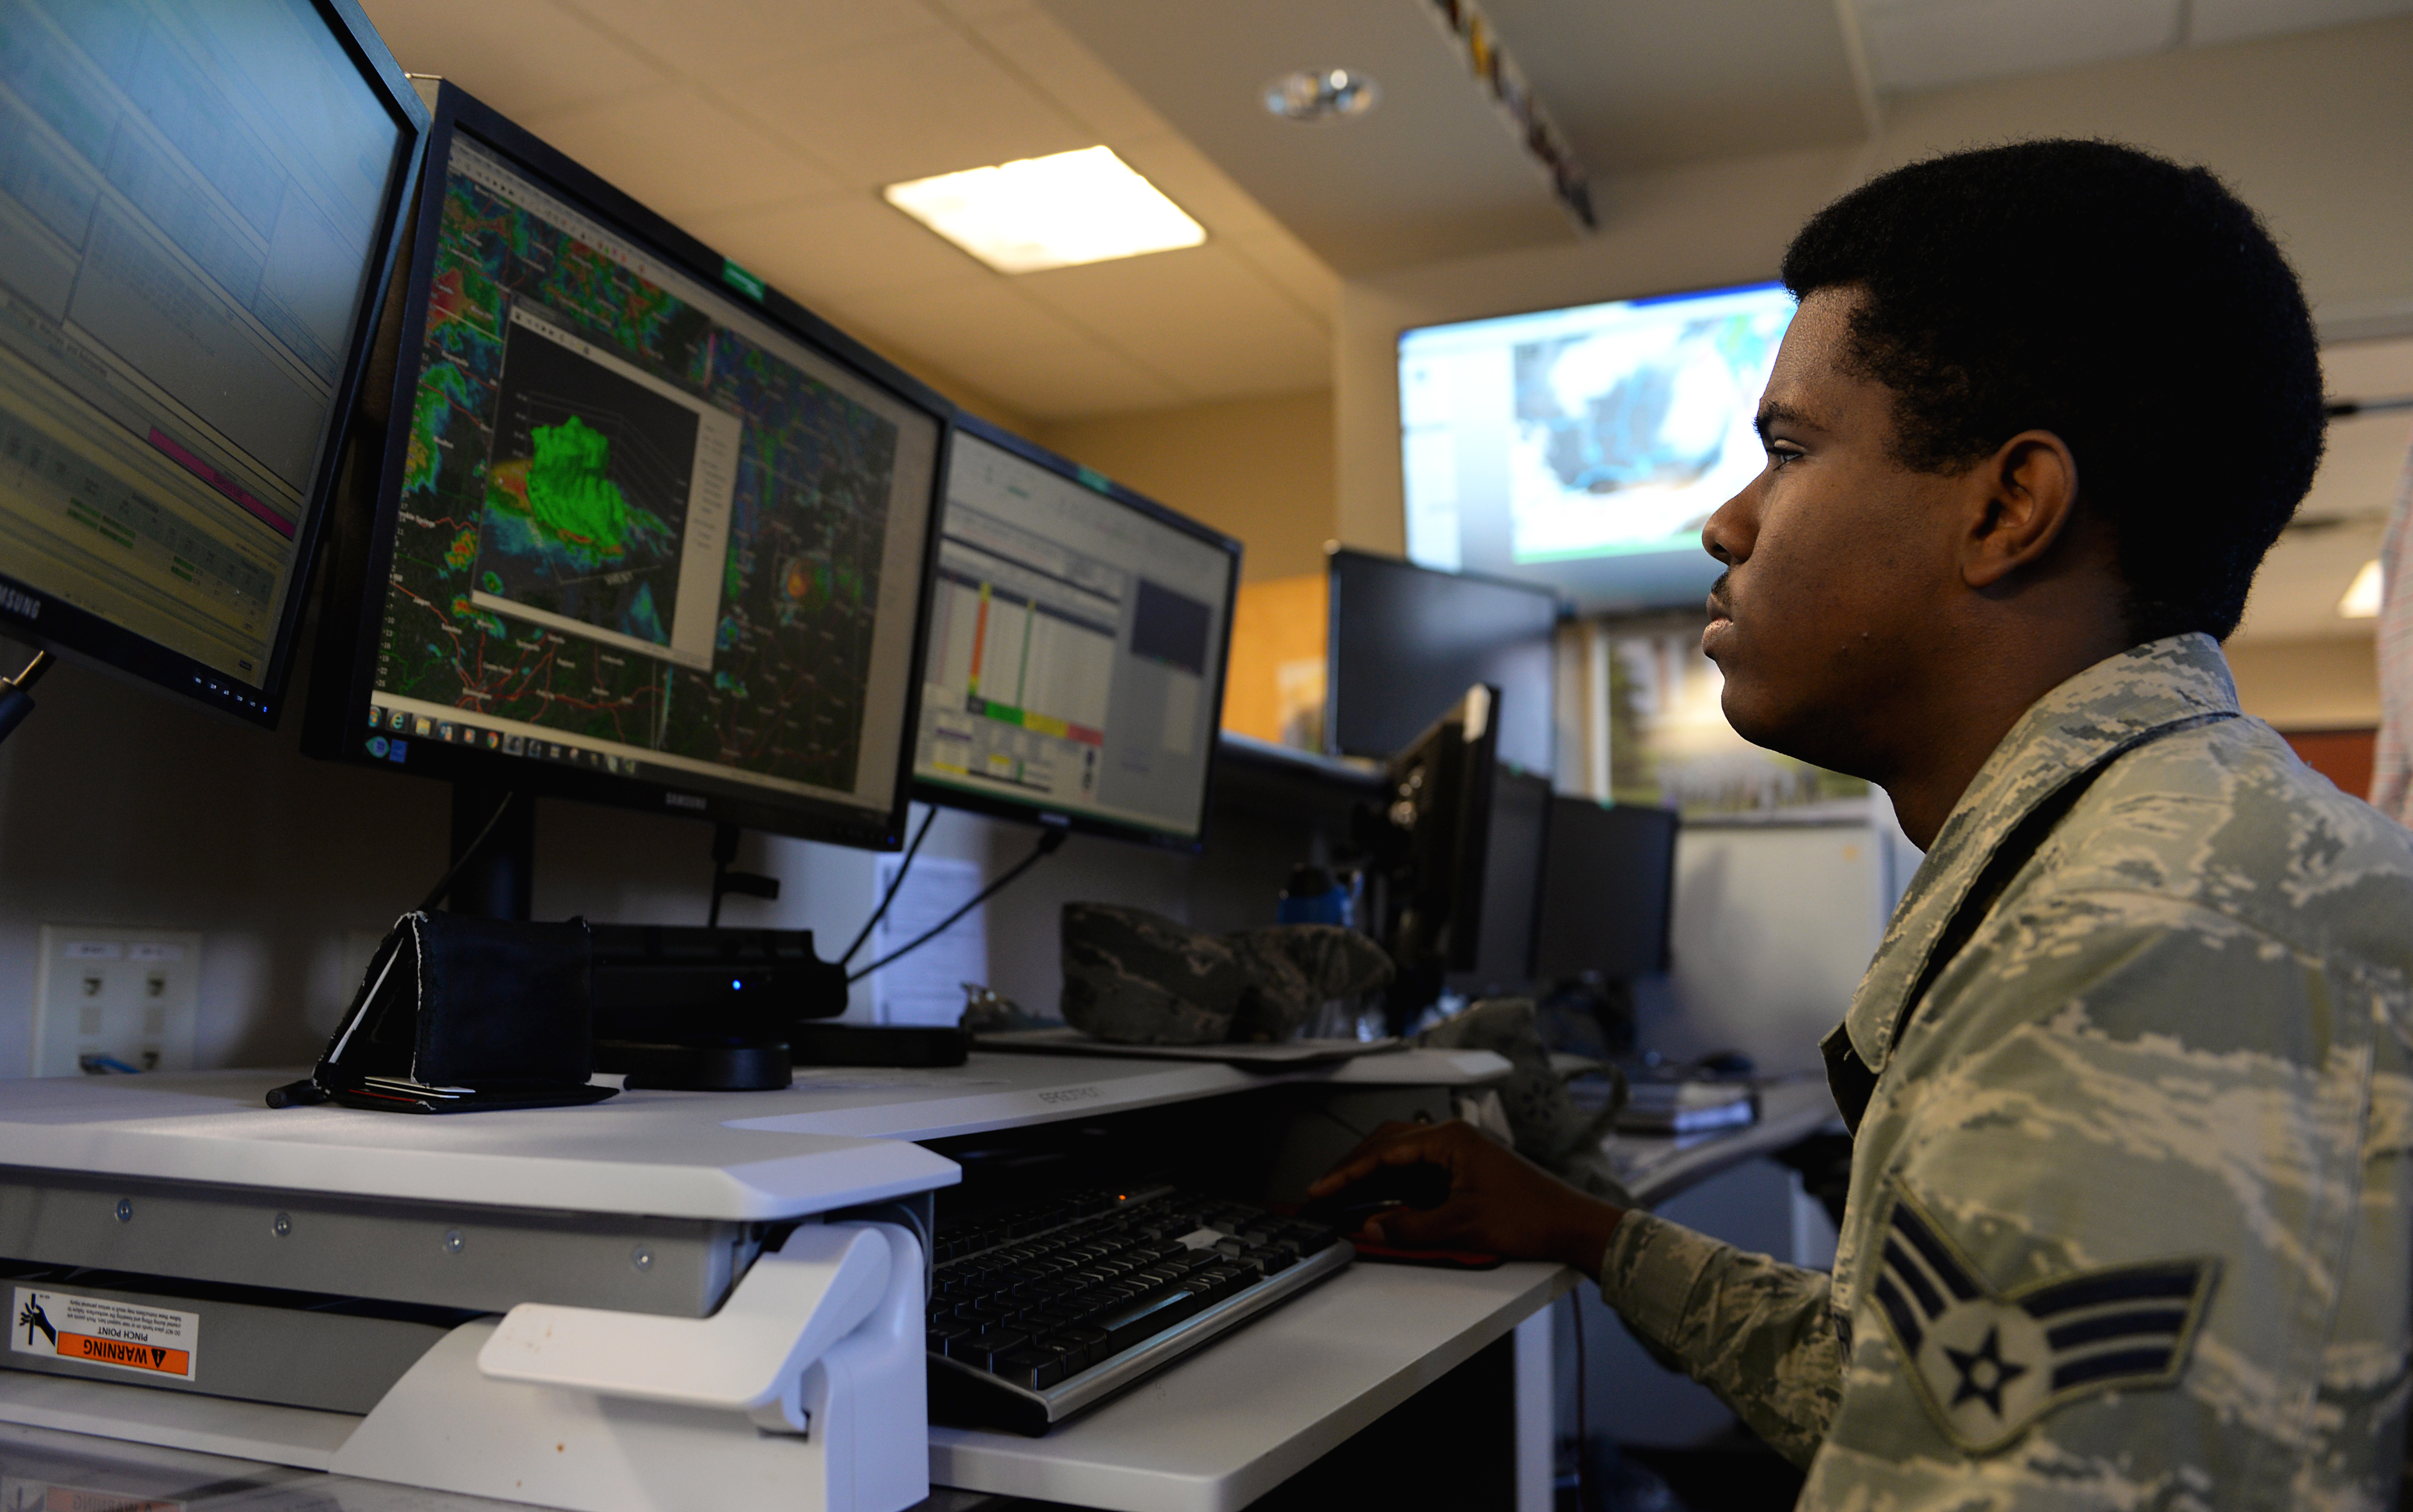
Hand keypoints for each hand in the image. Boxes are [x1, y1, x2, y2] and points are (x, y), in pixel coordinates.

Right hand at [1306, 1119, 1624, 1272]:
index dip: (1349, 1172)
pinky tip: (1380, 1207)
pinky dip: (1394, 1191)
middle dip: (1353, 1169)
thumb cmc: (1530, 1216)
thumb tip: (1371, 1227)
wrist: (1572, 1225)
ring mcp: (1457, 1157)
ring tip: (1342, 1200)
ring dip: (1372, 1179)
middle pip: (1388, 1146)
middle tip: (1324, 1192)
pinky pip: (1418, 1177)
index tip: (1322, 1190)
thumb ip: (1411, 1227)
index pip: (1384, 1150)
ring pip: (1401, 1160)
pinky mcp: (1463, 1175)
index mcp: (1450, 1139)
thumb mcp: (1463, 1225)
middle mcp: (1451, 1140)